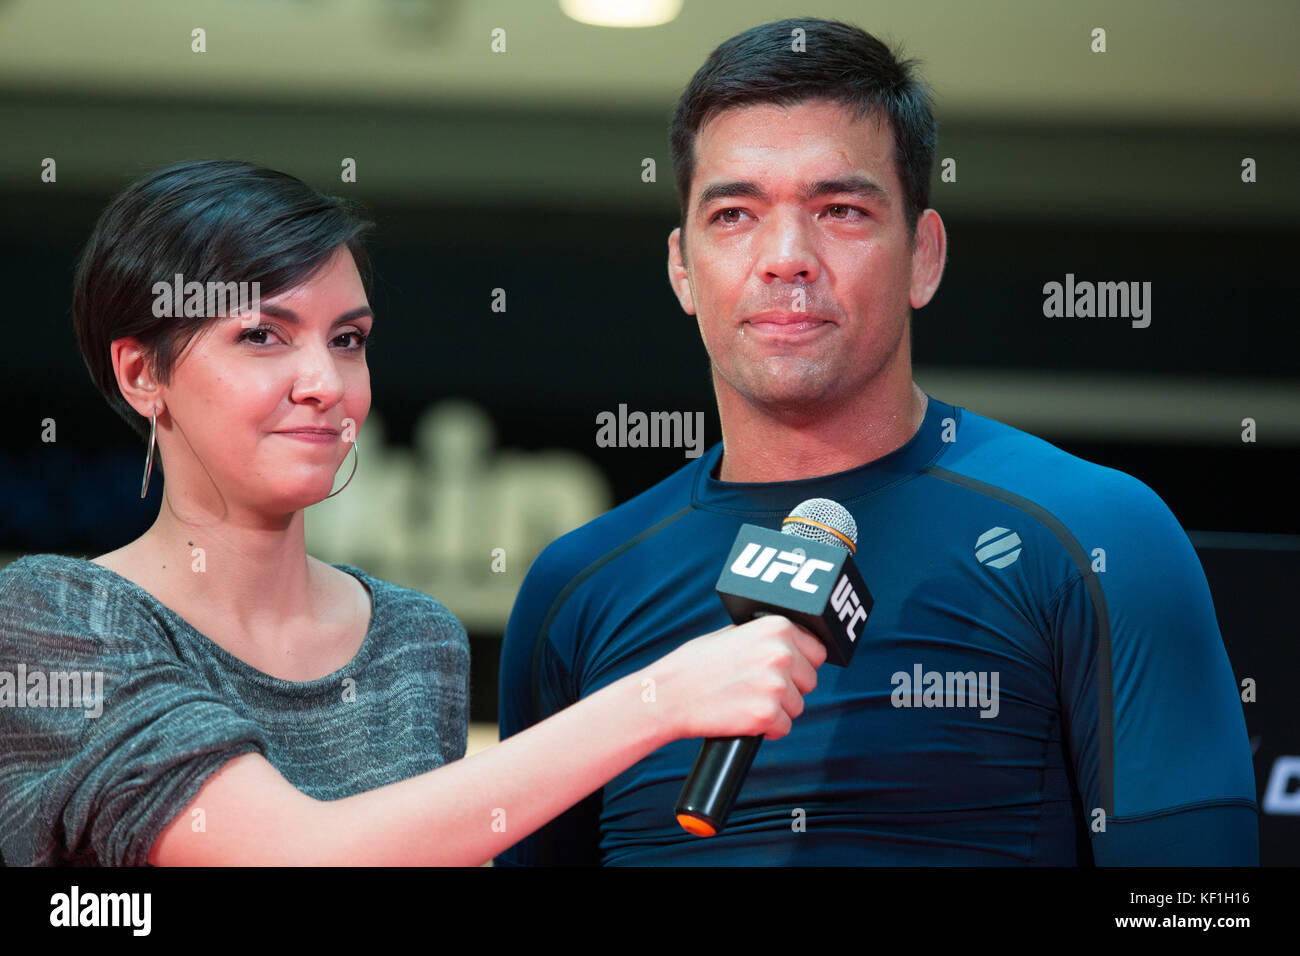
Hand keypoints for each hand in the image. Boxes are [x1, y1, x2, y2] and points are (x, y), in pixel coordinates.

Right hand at [644, 616, 826, 741]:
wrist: (668, 695)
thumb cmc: (694, 665)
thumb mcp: (732, 634)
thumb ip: (765, 637)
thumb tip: (791, 643)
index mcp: (776, 627)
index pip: (817, 650)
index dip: (802, 663)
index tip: (788, 671)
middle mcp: (781, 652)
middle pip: (810, 680)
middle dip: (790, 688)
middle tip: (758, 688)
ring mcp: (776, 684)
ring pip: (797, 706)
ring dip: (777, 709)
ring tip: (746, 701)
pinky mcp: (767, 714)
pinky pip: (784, 727)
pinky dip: (767, 728)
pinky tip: (744, 717)